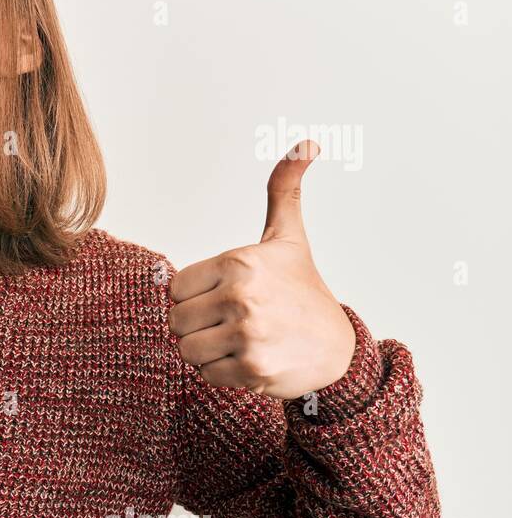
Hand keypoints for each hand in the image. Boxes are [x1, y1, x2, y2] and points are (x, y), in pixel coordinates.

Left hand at [167, 140, 356, 399]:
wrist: (340, 350)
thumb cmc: (304, 292)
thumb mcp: (289, 238)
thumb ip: (284, 190)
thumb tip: (306, 143)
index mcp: (239, 262)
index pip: (177, 288)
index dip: (196, 297)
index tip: (225, 298)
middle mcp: (243, 295)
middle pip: (177, 321)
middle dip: (198, 326)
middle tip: (232, 324)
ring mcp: (248, 333)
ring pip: (187, 349)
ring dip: (207, 352)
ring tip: (239, 341)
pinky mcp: (252, 368)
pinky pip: (206, 374)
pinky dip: (222, 373)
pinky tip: (249, 360)